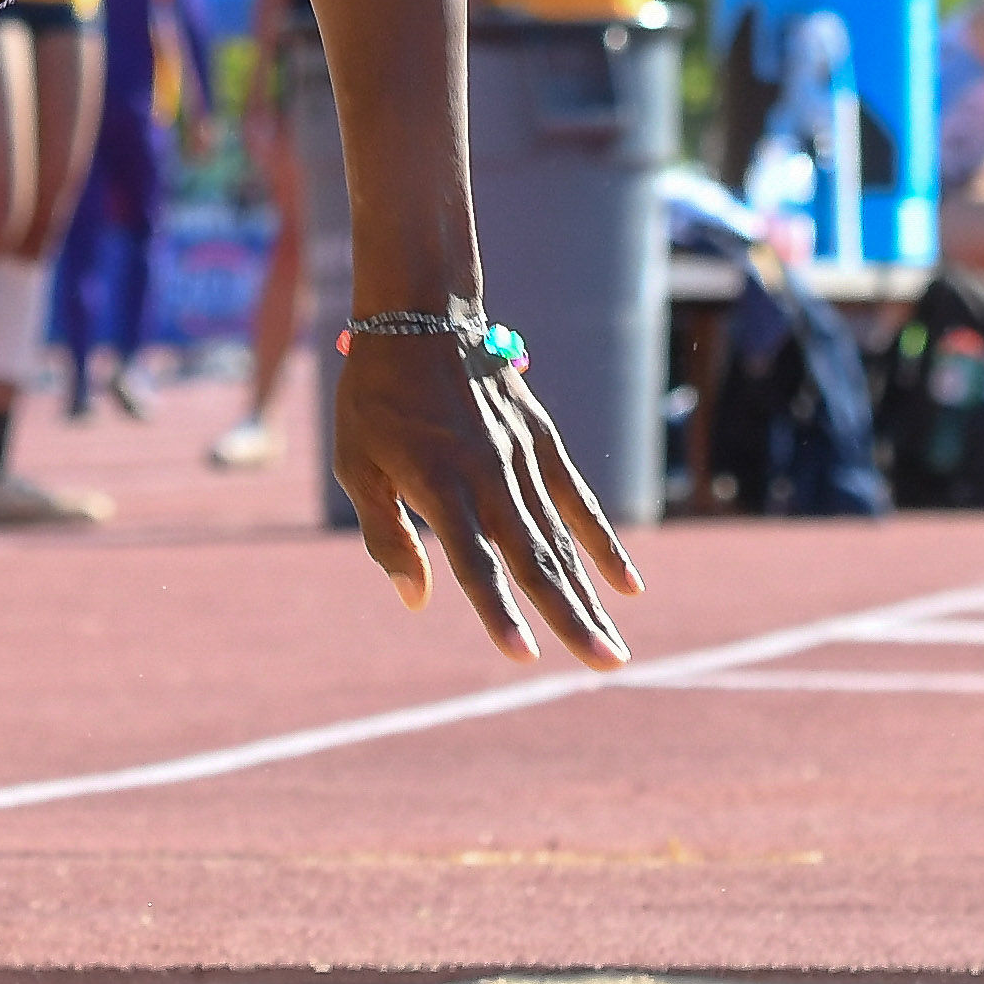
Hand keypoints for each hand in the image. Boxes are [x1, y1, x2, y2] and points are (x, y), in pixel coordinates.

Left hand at [328, 328, 641, 666]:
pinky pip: (578, 501)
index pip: (475, 562)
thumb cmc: (376, 399)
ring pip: (561, 541)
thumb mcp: (356, 466)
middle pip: (535, 561)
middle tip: (607, 666)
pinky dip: (603, 544)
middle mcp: (489, 477)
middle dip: (571, 619)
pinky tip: (628, 586)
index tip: (525, 658)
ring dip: (589, 598)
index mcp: (439, 486)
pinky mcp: (542, 443)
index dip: (498, 612)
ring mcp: (522, 459)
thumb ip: (386, 536)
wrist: (422, 316)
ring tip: (613, 650)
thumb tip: (416, 601)